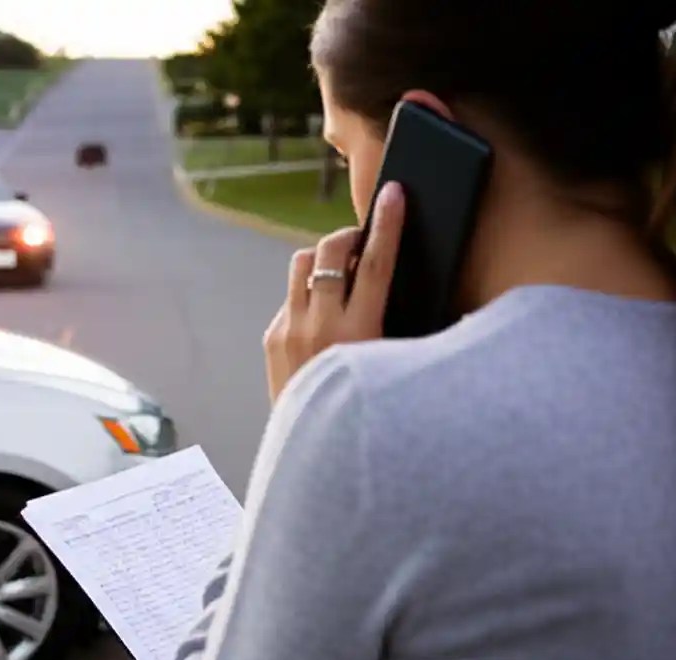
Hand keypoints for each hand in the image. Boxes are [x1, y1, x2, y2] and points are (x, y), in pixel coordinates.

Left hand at [265, 182, 405, 403]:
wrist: (314, 449)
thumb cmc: (366, 408)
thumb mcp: (392, 367)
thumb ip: (398, 325)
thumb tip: (404, 288)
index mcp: (360, 331)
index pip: (375, 263)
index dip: (386, 224)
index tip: (393, 194)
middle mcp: (320, 325)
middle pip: (331, 252)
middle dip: (348, 236)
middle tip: (361, 240)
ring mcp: (290, 329)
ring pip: (302, 264)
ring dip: (324, 261)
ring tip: (340, 274)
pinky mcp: (272, 337)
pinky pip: (290, 297)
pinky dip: (308, 296)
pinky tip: (322, 317)